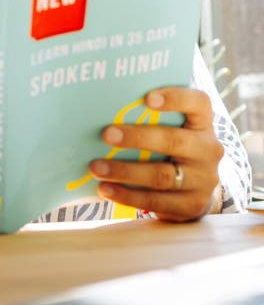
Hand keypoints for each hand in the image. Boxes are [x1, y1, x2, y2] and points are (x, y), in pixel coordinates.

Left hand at [89, 87, 223, 220]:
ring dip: (124, 171)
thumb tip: (104, 105)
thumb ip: (150, 116)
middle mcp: (208, 149)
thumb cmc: (171, 145)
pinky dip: (127, 195)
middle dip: (137, 137)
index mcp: (203, 122)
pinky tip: (106, 189)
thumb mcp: (172, 127)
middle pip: (173, 141)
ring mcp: (203, 180)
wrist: (194, 188)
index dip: (175, 98)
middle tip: (106, 135)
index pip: (198, 103)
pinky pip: (156, 201)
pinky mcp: (191, 206)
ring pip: (161, 175)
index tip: (147, 98)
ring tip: (96, 168)